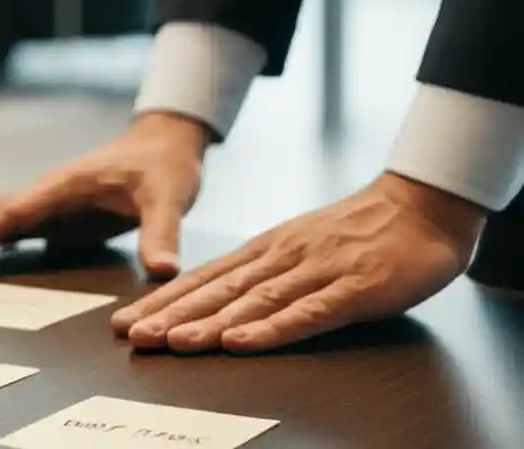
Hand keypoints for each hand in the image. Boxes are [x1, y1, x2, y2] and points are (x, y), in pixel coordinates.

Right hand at [0, 111, 209, 277]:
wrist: (165, 142)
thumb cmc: (165, 165)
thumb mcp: (171, 196)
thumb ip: (162, 233)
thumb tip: (163, 271)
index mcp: (64, 185)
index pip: (12, 213)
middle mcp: (48, 192)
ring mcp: (49, 203)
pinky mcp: (57, 213)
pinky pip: (14, 228)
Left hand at [111, 172, 485, 353]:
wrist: (420, 205)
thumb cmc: (358, 232)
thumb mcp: (299, 246)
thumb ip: (262, 274)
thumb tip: (218, 301)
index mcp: (265, 248)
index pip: (204, 277)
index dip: (163, 300)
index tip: (127, 320)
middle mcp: (281, 256)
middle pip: (217, 290)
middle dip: (171, 314)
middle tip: (133, 334)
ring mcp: (316, 271)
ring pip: (252, 301)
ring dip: (209, 322)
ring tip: (173, 341)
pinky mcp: (353, 288)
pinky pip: (307, 312)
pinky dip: (271, 329)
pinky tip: (241, 342)